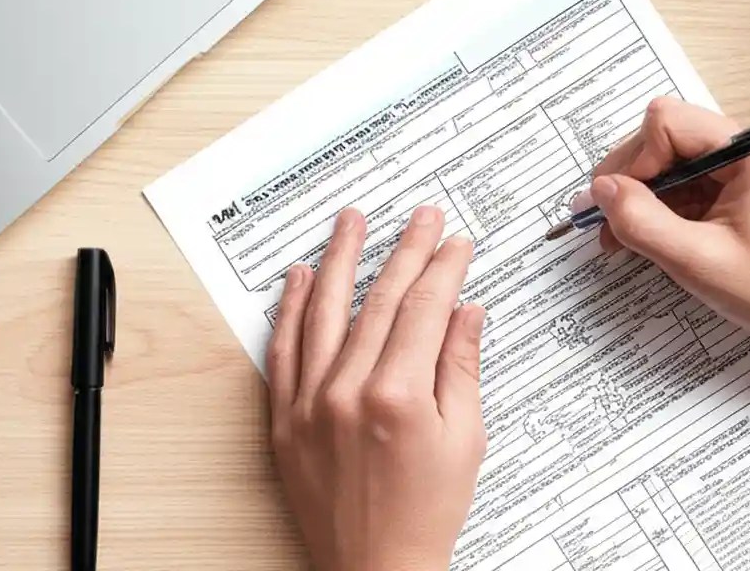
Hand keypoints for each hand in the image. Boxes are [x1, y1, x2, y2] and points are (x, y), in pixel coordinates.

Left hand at [267, 206, 486, 570]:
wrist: (376, 570)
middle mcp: (346, 392)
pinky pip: (283, 352)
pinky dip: (289, 311)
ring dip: (339, 260)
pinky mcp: (285, 421)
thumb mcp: (465, 440)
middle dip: (405, 251)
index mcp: (397, 396)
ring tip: (351, 222)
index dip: (444, 268)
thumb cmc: (427, 514)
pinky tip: (298, 278)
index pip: (425, 309)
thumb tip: (466, 311)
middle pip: (379, 301)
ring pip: (323, 313)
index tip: (456, 241)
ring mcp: (310, 405)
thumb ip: (461, 368)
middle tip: (420, 215)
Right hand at [584, 97, 749, 353]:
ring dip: (643, 197)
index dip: (636, 161)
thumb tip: (599, 191)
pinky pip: (691, 185)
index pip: (667, 123)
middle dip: (632, 178)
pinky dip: (664, 209)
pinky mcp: (743, 191)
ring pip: (674, 163)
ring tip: (619, 238)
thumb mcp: (699, 261)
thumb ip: (643, 222)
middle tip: (603, 222)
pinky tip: (647, 238)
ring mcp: (747, 168)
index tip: (622, 206)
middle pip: (667, 137)